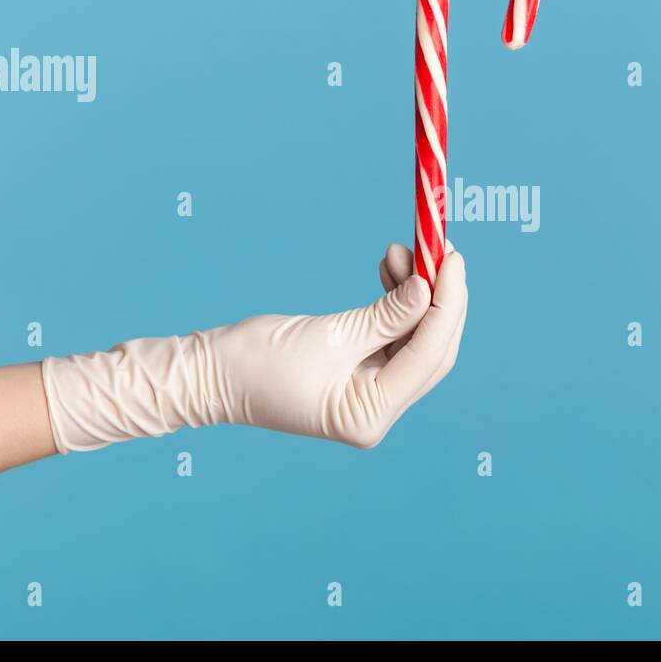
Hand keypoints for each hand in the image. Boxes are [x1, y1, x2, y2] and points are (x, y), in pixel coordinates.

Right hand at [41, 244, 468, 451]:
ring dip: (417, 294)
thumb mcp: (329, 334)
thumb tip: (429, 289)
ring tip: (406, 249)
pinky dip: (396, 303)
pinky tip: (392, 269)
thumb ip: (384, 315)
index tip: (450, 256)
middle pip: (432, 350)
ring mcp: (370, 397)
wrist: (210, 375)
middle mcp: (378, 412)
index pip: (429, 353)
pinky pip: (393, 337)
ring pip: (416, 340)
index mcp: (371, 414)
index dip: (447, 302)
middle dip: (440, 298)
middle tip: (440, 248)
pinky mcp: (360, 377)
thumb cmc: (257, 361)